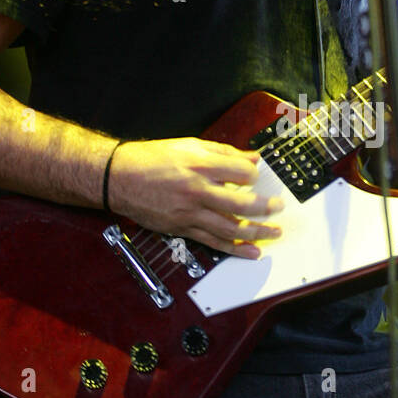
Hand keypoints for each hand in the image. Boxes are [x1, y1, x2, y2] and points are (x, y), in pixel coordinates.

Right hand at [108, 137, 282, 257]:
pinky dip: (234, 248)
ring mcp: (189, 213)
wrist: (119, 177)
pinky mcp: (182, 228)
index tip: (259, 177)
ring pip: (230, 228)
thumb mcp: (188, 145)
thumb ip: (223, 152)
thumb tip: (251, 158)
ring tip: (274, 233)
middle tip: (278, 207)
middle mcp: (196, 190)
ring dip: (256, 232)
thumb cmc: (151, 159)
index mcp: (199, 165)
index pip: (241, 173)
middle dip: (265, 207)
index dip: (255, 175)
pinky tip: (251, 251)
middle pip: (241, 204)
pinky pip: (213, 242)